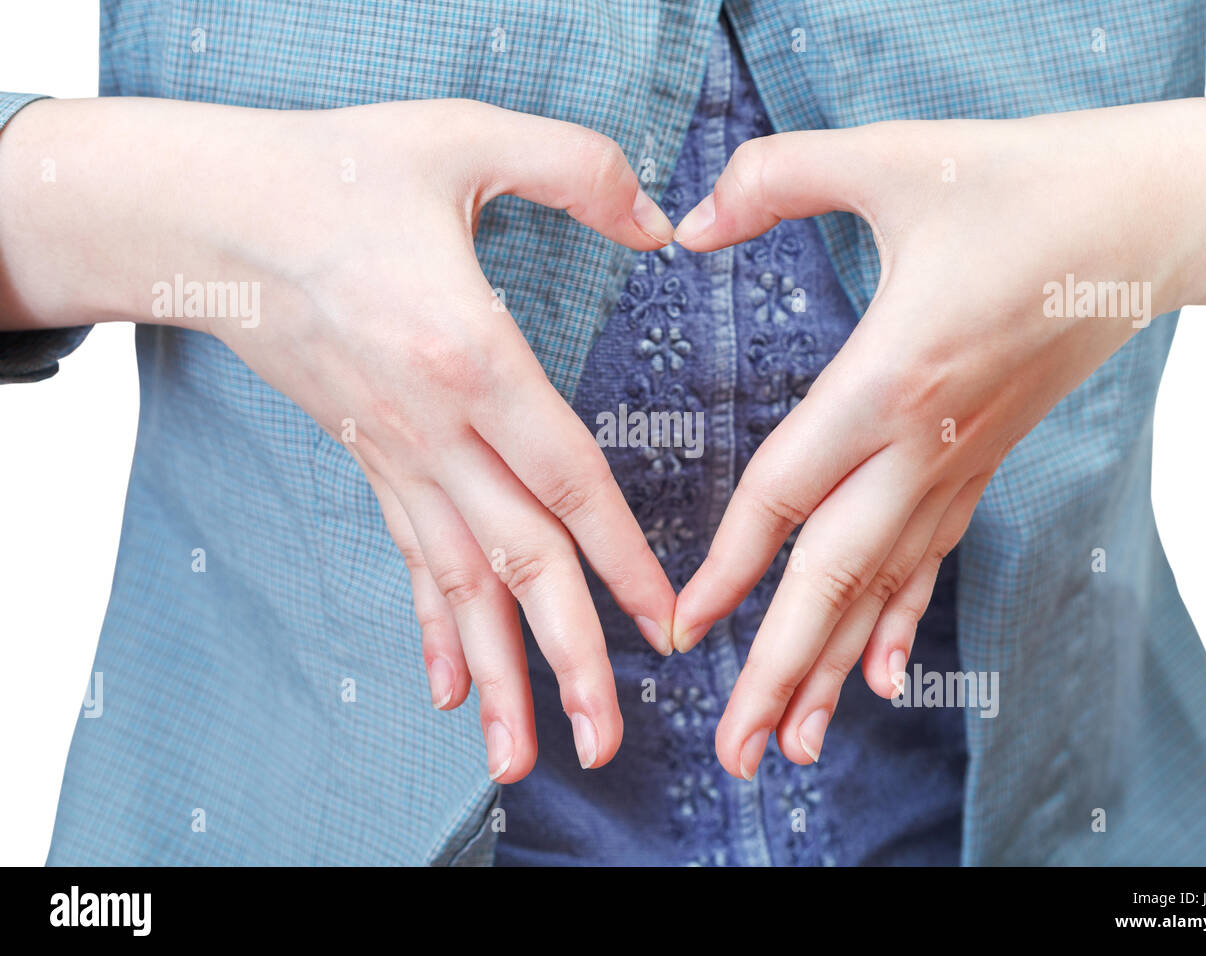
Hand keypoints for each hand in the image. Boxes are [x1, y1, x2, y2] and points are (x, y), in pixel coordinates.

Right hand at [0, 96, 679, 780]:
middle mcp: (431, 428)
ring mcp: (394, 455)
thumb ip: (577, 170)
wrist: (213, 213)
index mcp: (468, 356)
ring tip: (528, 757)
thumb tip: (662, 225)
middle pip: (516, 560)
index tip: (667, 628)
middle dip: (567, 656)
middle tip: (608, 740)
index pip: (568, 479)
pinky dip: (432, 627)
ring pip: (459, 582)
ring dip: (496, 674)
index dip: (625, 559)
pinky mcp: (370, 459)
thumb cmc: (336, 171)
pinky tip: (444, 690)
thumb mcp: (465, 137)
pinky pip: (410, 557)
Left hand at [668, 98, 1205, 777]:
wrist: (1146, 217)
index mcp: (892, 376)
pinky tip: (879, 676)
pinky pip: (933, 556)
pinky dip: (900, 619)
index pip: (787, 492)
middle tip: (733, 751)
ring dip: (833, 669)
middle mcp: (924, 442)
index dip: (728, 567)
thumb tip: (685, 221)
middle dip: (779, 669)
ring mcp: (960, 461)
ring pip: (885, 586)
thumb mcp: (893, 155)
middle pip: (837, 576)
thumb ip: (776, 178)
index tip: (683, 630)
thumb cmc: (1025, 181)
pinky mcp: (982, 459)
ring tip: (794, 746)